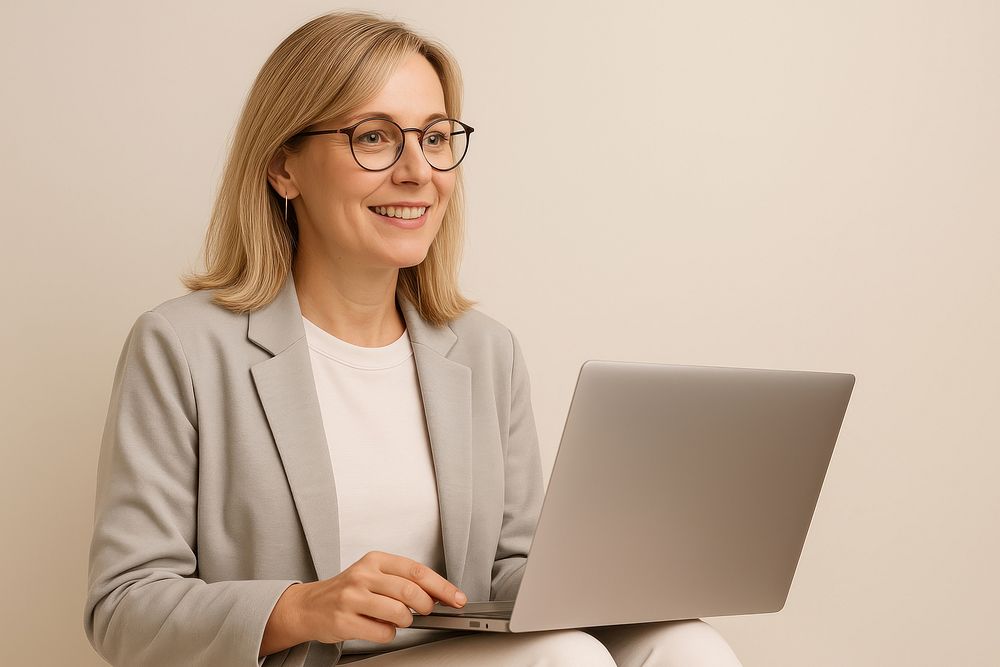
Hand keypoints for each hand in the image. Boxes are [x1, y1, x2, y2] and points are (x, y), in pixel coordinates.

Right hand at [293, 550, 467, 644]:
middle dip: (426, 606)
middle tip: (426, 611)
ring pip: (399, 613)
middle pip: (410, 591)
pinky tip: (378, 626)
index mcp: (375, 560)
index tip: (456, 598)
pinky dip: (388, 633)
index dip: (442, 586)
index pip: (417, 571)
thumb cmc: (348, 590)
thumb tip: (439, 594)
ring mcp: (352, 598)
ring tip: (397, 618)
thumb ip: (403, 580)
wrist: (310, 606)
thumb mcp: (374, 574)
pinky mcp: (344, 620)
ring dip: (406, 621)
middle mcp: (363, 575)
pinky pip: (382, 632)